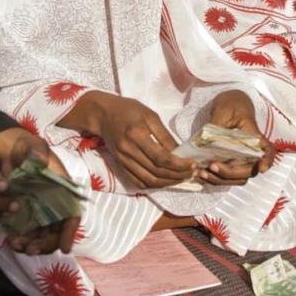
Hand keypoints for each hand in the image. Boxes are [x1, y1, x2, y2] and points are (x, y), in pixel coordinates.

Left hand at [0, 127, 80, 254]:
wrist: (13, 153)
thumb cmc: (29, 148)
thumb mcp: (33, 145)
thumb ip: (37, 151)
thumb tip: (40, 159)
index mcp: (63, 191)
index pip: (72, 215)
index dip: (70, 233)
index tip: (65, 248)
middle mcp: (56, 205)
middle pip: (56, 232)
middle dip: (45, 244)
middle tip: (30, 249)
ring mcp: (42, 212)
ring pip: (42, 236)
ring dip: (31, 245)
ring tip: (16, 245)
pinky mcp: (27, 215)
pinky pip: (28, 233)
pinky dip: (21, 240)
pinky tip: (10, 241)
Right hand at [62, 91, 195, 187]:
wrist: (103, 114)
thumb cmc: (128, 110)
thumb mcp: (150, 115)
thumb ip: (165, 136)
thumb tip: (180, 153)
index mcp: (137, 135)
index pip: (161, 158)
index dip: (179, 165)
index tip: (193, 165)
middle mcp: (128, 151)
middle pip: (156, 172)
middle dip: (177, 176)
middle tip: (192, 174)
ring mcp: (122, 160)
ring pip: (148, 180)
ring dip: (167, 183)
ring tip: (182, 178)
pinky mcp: (120, 165)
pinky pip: (138, 182)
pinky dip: (153, 185)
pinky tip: (165, 181)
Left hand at [200, 90, 274, 185]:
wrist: (229, 105)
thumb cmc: (231, 105)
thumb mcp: (224, 111)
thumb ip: (217, 126)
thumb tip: (207, 142)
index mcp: (254, 137)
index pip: (268, 150)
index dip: (267, 161)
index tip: (261, 168)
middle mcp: (250, 152)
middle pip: (248, 170)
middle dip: (230, 173)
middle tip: (212, 166)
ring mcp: (241, 159)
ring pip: (237, 178)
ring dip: (220, 180)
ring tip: (202, 173)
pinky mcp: (229, 163)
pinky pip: (226, 177)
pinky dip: (214, 179)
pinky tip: (201, 174)